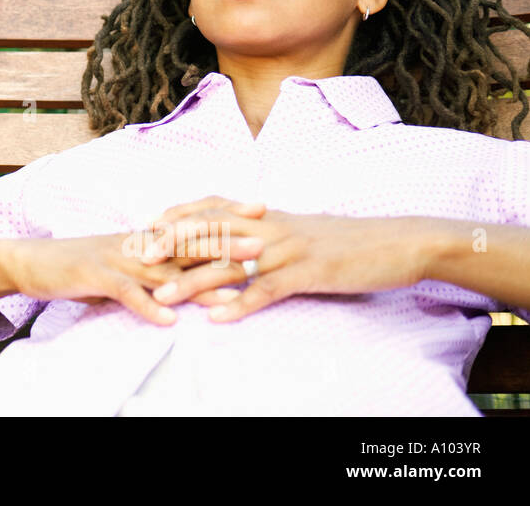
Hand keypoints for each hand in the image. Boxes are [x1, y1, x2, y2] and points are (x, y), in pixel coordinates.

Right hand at [2, 231, 251, 327]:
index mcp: (145, 239)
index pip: (191, 226)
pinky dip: (147, 306)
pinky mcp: (96, 277)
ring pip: (164, 269)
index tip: (259, 210)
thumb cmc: (79, 263)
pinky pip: (126, 293)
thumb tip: (185, 275)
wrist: (33, 260)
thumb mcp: (121, 261)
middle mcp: (137, 245)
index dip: (224, 217)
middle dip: (227, 244)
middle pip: (187, 244)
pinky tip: (169, 320)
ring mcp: (117, 259)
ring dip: (199, 279)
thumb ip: (153, 267)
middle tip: (264, 243)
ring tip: (232, 288)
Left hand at [139, 199, 430, 321]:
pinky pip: (267, 289)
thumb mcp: (297, 229)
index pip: (209, 209)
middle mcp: (267, 226)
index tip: (142, 228)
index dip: (174, 218)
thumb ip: (264, 230)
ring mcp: (286, 249)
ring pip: (229, 263)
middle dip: (169, 246)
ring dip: (193, 282)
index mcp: (264, 215)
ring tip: (163, 297)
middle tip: (135, 260)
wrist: (394, 241)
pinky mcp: (306, 272)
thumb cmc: (344, 238)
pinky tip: (218, 318)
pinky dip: (240, 304)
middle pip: (207, 232)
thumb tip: (236, 236)